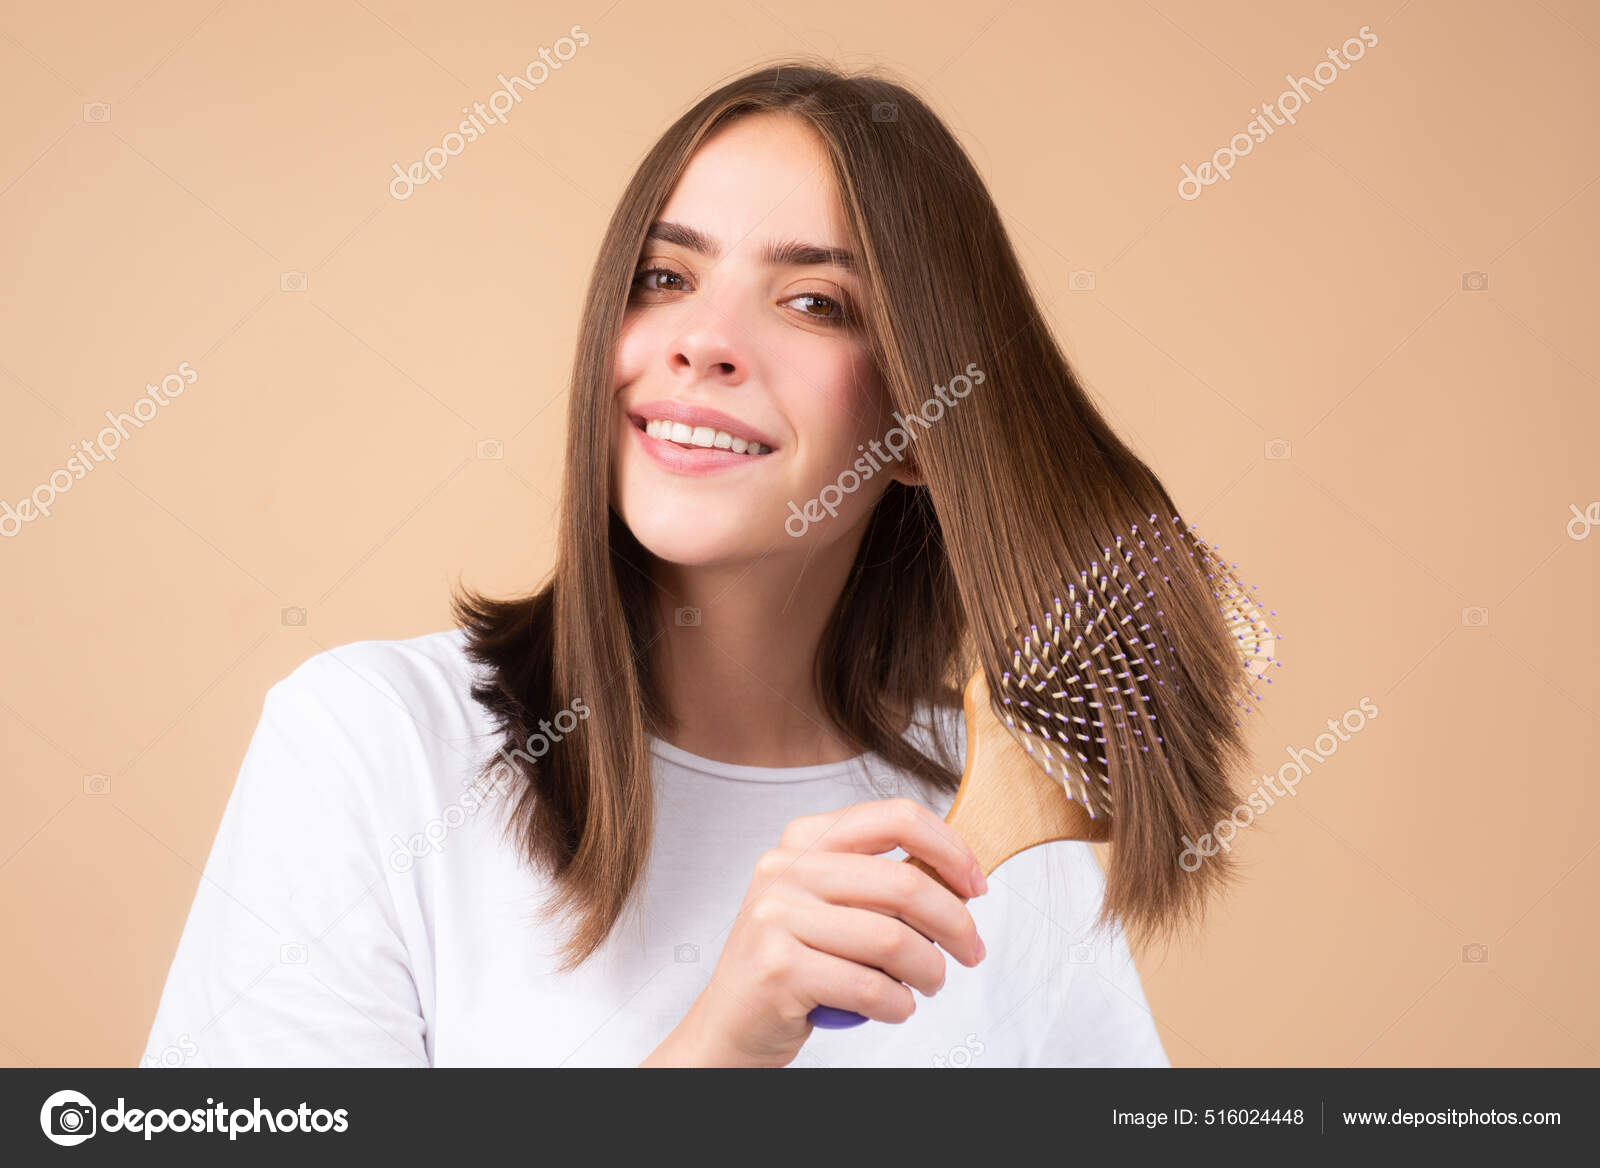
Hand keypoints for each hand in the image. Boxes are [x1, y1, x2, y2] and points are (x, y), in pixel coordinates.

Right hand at [643, 797, 987, 1066]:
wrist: (730, 1023)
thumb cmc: (794, 962)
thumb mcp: (830, 905)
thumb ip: (881, 883)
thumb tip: (960, 878)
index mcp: (802, 839)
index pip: (895, 816)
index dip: (950, 848)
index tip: (976, 885)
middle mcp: (784, 867)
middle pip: (904, 882)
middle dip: (956, 923)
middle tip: (972, 951)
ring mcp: (776, 916)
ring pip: (893, 939)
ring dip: (930, 971)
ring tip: (930, 985)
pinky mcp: (778, 968)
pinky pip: (870, 986)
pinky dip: (898, 1005)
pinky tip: (894, 1007)